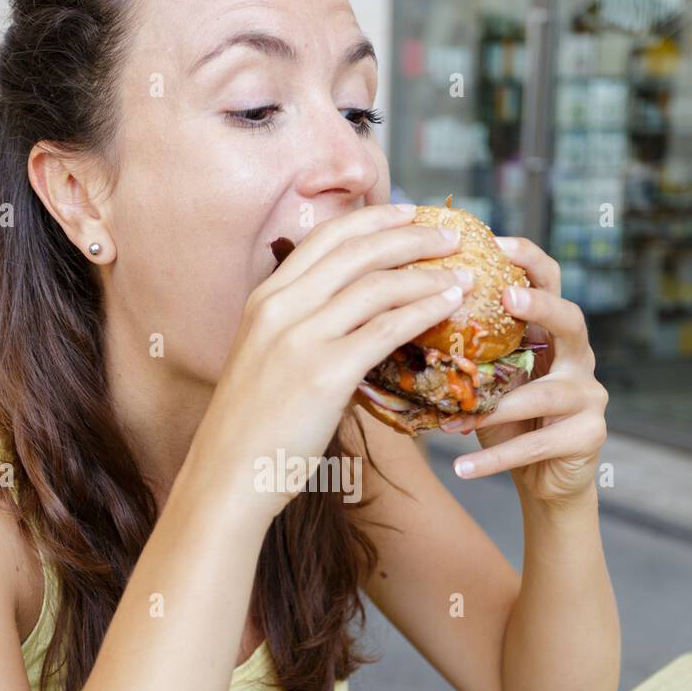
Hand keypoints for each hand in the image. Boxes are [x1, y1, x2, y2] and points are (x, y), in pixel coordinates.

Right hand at [190, 204, 470, 520]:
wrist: (227, 476)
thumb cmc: (251, 429)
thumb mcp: (264, 359)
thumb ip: (300, 329)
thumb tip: (352, 315)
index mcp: (264, 299)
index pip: (326, 239)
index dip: (374, 219)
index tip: (410, 214)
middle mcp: (280, 308)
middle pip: (357, 251)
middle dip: (412, 236)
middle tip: (451, 235)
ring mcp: (300, 339)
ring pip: (378, 285)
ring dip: (429, 275)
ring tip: (464, 276)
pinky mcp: (324, 373)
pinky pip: (386, 329)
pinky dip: (424, 311)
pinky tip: (450, 308)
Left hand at [442, 238, 607, 502]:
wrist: (544, 477)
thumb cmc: (506, 419)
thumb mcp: (485, 378)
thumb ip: (464, 349)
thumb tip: (394, 319)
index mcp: (551, 332)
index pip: (549, 280)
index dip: (528, 257)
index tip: (494, 240)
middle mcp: (579, 356)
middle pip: (571, 319)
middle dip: (541, 306)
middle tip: (508, 298)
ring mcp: (590, 395)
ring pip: (545, 394)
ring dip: (497, 408)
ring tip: (454, 421)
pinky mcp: (590, 435)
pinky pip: (538, 445)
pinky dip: (496, 458)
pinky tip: (462, 469)